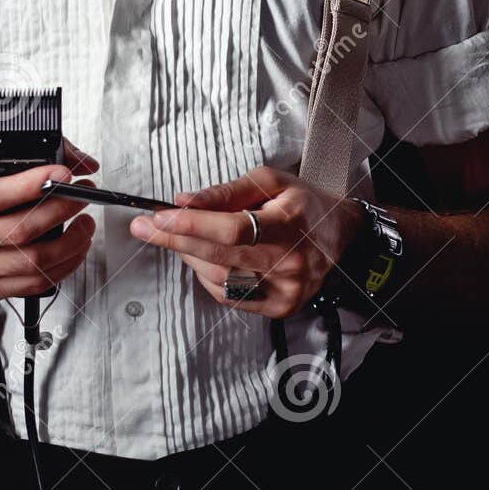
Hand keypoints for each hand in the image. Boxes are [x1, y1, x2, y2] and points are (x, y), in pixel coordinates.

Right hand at [0, 139, 98, 299]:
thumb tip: (74, 159)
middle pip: (22, 231)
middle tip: (81, 197)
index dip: (34, 185)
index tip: (63, 173)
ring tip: (84, 224)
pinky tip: (72, 249)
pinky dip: (64, 266)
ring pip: (34, 263)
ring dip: (71, 243)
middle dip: (62, 211)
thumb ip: (22, 154)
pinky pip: (35, 285)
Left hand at [129, 164, 364, 316]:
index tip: (157, 217)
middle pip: (219, 256)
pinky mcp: (280, 308)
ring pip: (219, 278)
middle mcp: (288, 262)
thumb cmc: (304, 204)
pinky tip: (204, 258)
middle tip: (144, 227)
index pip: (231, 228)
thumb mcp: (270, 182)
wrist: (344, 238)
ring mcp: (285, 290)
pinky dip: (208, 276)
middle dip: (175, 240)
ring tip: (181, 237)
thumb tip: (183, 201)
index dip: (190, 224)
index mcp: (288, 223)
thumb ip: (226, 192)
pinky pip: (229, 296)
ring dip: (190, 256)